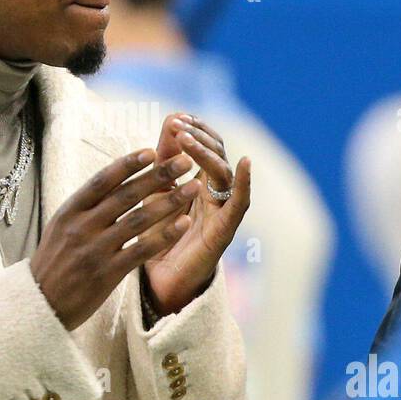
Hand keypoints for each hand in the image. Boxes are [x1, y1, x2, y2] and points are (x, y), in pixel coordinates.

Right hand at [31, 148, 202, 330]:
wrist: (39, 303)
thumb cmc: (54, 262)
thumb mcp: (61, 227)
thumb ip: (85, 206)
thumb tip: (114, 179)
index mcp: (69, 211)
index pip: (102, 181)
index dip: (128, 164)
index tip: (152, 150)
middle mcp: (81, 227)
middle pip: (125, 195)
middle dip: (158, 176)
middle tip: (184, 161)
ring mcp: (94, 250)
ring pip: (138, 219)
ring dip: (169, 201)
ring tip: (193, 187)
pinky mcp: (106, 274)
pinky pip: (141, 250)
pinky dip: (164, 236)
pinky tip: (184, 224)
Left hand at [142, 113, 250, 315]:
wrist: (158, 282)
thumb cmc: (158, 237)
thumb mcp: (156, 191)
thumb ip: (163, 160)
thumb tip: (170, 120)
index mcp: (200, 182)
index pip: (204, 146)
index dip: (193, 129)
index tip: (175, 116)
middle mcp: (216, 193)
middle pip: (216, 154)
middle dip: (198, 135)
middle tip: (178, 123)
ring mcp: (222, 210)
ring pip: (223, 172)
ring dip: (206, 152)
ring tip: (186, 138)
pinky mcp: (225, 230)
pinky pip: (240, 204)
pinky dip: (245, 182)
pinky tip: (245, 162)